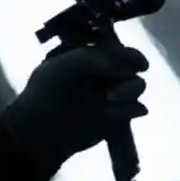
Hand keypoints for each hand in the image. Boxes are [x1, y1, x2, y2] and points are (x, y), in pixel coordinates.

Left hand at [0, 43, 149, 171]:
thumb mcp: (62, 67)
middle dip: (131, 72)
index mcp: (91, 58)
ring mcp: (112, 95)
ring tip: (111, 99)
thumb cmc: (46, 93)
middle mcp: (105, 74)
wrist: (40, 131)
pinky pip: (134, 109)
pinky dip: (130, 110)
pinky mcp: (117, 116)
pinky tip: (114, 113)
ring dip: (130, 91)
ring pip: (136, 86)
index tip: (139, 63)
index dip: (130, 54)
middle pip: (132, 67)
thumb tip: (123, 68)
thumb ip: (91, 59)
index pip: (118, 50)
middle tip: (120, 81)